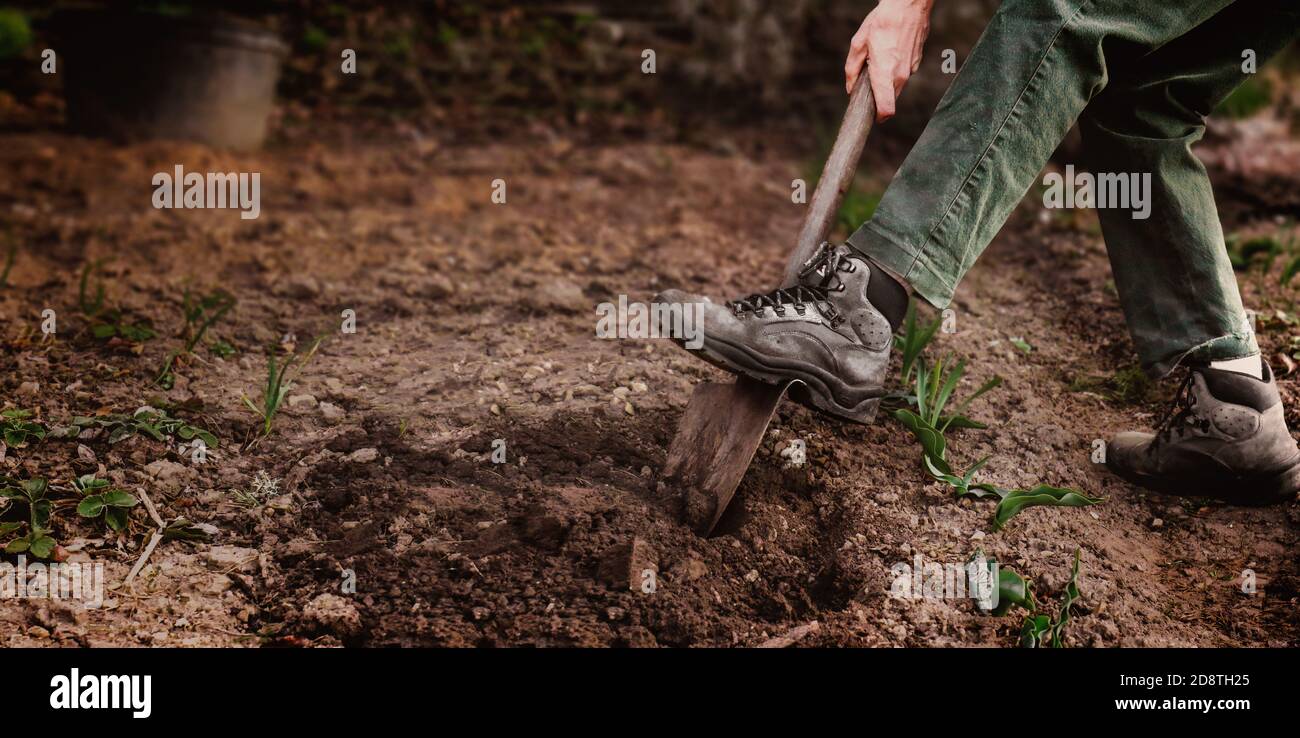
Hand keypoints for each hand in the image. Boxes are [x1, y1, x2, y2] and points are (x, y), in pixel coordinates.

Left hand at [845, 0, 934, 121]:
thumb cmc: (882, 21)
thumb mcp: (858, 44)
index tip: (872, 117)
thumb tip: (850, 88)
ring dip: (886, 82)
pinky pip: (904, 74)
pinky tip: (890, 52)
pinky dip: (895, 70)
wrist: (909, 5)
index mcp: (884, 73)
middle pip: (890, 100)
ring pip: (897, 87)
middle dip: (879, 97)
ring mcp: (911, 69)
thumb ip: (852, 70)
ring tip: (878, 61)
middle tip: (868, 82)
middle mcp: (900, 75)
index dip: (879, 117)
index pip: (886, 109)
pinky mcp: (916, 62)